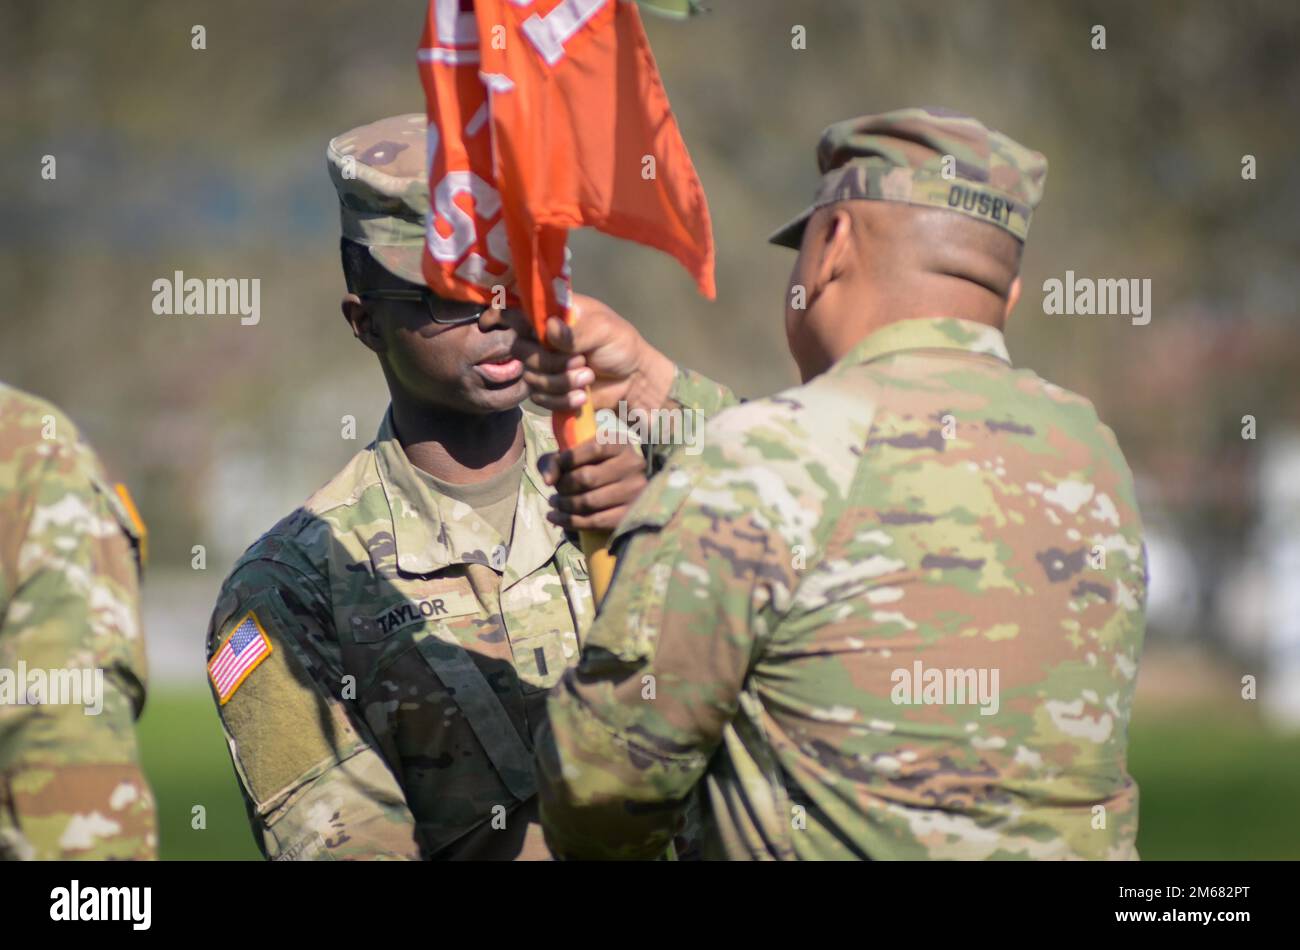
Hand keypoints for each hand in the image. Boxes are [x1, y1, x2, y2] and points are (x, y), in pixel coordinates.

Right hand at [508, 294, 674, 414]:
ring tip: (587, 377)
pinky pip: (539, 398)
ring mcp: (543, 365)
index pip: (515, 310)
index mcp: (551, 315)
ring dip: (559, 382)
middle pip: (519, 350)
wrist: (633, 381)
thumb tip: (550, 329)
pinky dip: (561, 400)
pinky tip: (581, 397)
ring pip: (529, 377)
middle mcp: (541, 338)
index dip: (499, 316)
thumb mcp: (603, 330)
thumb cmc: (620, 345)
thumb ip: (576, 331)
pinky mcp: (548, 390)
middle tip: (580, 361)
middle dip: (549, 362)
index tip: (490, 325)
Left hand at [539, 439, 646, 531]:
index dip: (566, 460)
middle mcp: (632, 465)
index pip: (593, 449)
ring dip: (564, 504)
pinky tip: (555, 517)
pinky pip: (595, 521)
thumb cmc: (591, 466)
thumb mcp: (575, 455)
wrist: (619, 488)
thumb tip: (548, 480)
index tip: (553, 470)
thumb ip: (554, 460)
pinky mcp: (630, 515)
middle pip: (587, 477)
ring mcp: (635, 491)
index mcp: (620, 444)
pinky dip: (569, 521)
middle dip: (563, 486)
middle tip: (555, 490)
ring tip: (554, 503)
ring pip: (589, 501)